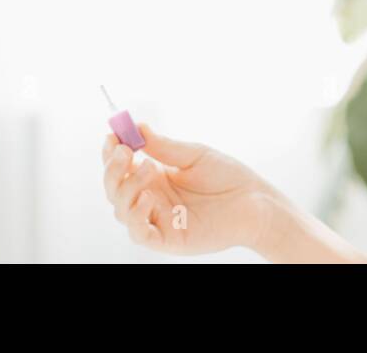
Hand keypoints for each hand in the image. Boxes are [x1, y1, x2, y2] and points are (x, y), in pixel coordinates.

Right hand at [101, 124, 273, 255]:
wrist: (254, 201)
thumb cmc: (227, 177)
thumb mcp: (194, 155)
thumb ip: (164, 146)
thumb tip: (138, 127)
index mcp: (155, 176)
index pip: (122, 166)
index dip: (111, 152)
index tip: (113, 135)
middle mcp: (151, 197)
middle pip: (115, 188)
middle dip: (112, 168)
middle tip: (124, 151)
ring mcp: (158, 219)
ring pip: (121, 210)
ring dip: (126, 187)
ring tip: (148, 168)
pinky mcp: (167, 239)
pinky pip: (139, 233)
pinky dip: (136, 216)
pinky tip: (149, 198)